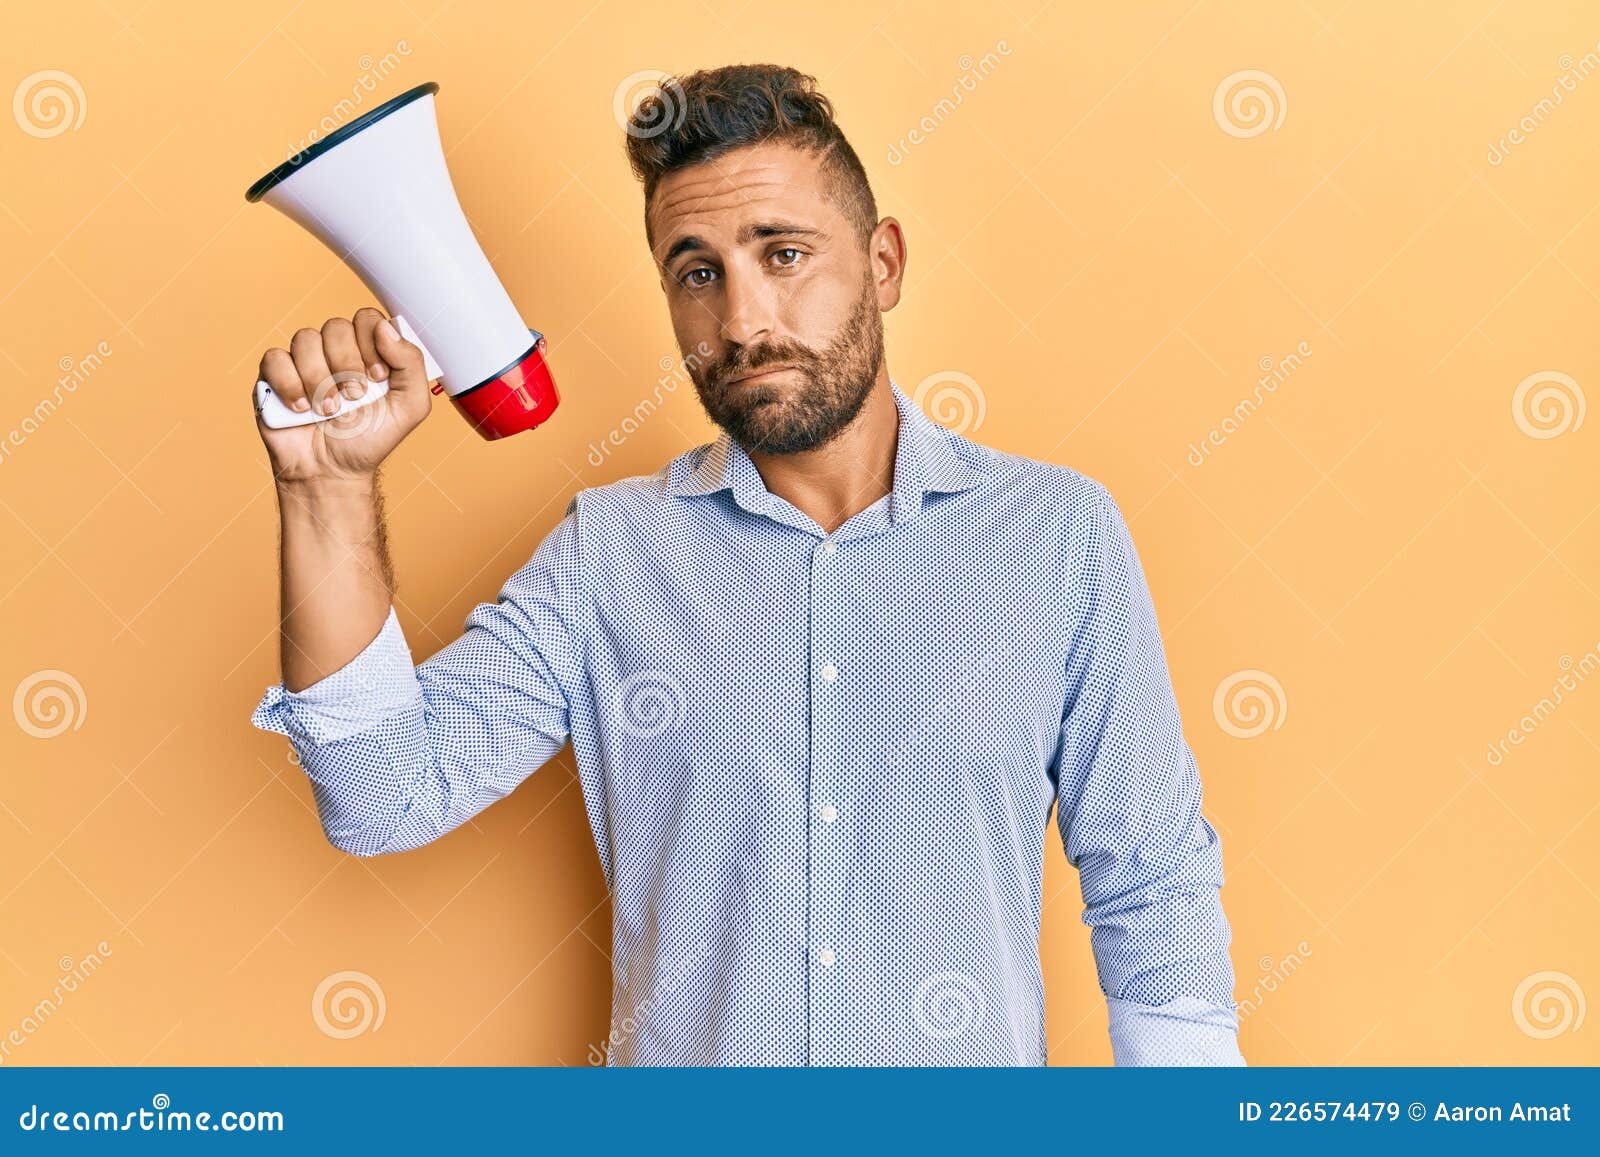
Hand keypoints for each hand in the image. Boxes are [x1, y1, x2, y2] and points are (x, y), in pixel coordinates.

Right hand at [254, 308, 431, 484]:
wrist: (332, 472)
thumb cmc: (369, 440)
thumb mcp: (409, 407)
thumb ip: (411, 364)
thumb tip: (386, 328)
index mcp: (367, 350)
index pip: (367, 319)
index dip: (372, 344)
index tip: (378, 378)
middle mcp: (334, 349)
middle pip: (336, 326)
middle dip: (347, 366)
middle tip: (353, 398)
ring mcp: (303, 360)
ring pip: (305, 339)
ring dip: (320, 379)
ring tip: (328, 411)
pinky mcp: (274, 375)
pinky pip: (275, 358)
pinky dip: (290, 385)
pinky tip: (302, 408)